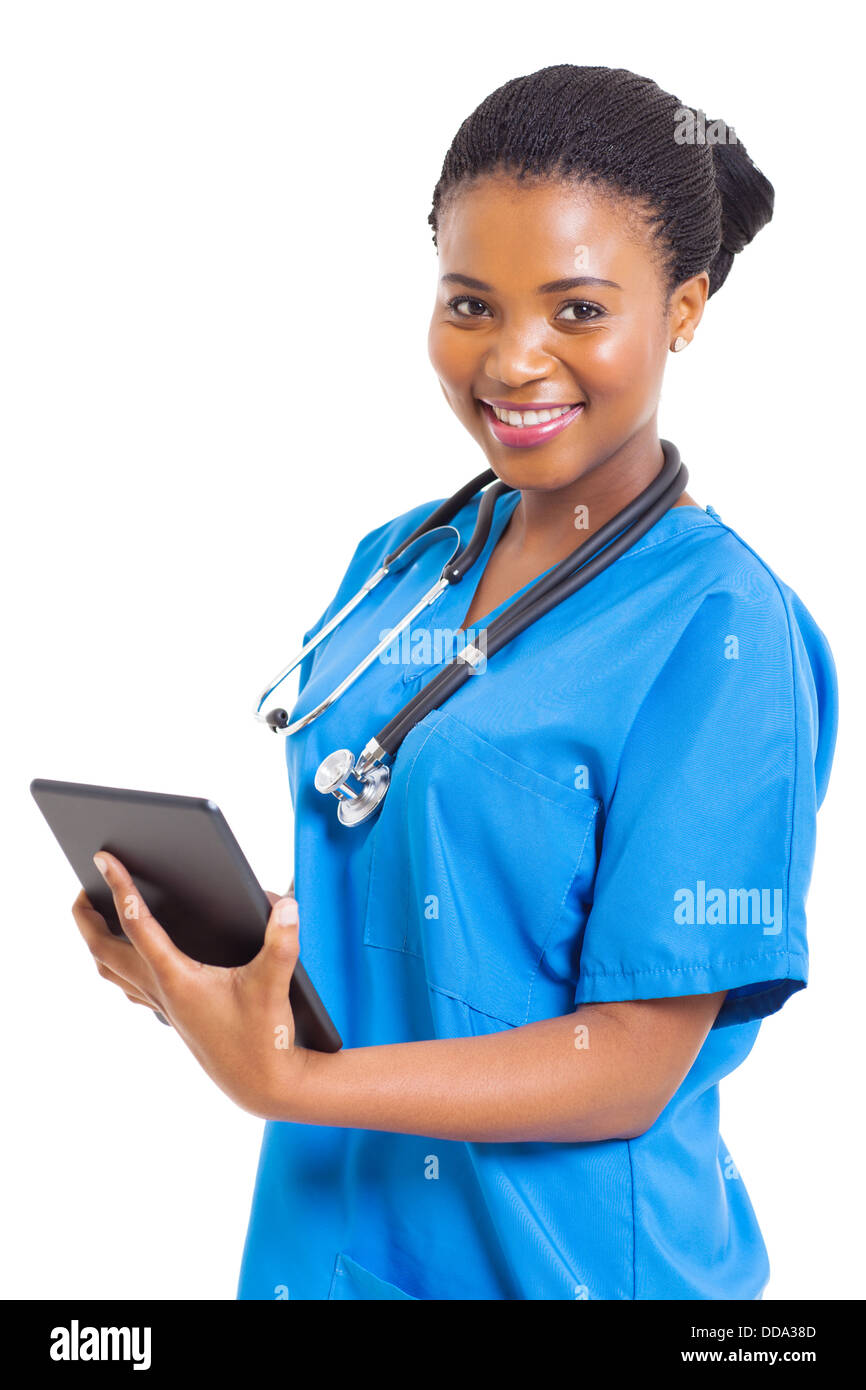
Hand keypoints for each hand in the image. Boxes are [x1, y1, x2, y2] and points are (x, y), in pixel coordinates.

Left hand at [71, 852, 307, 1118]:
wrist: (262, 1083)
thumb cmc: (264, 1037)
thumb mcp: (274, 983)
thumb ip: (282, 942)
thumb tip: (287, 905)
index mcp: (176, 978)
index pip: (137, 925)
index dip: (119, 887)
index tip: (103, 859)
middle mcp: (160, 992)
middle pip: (104, 950)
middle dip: (87, 918)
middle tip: (82, 887)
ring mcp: (161, 1006)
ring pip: (110, 971)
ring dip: (96, 942)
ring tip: (95, 917)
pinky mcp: (171, 1015)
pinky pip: (128, 986)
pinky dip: (117, 965)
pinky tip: (130, 957)